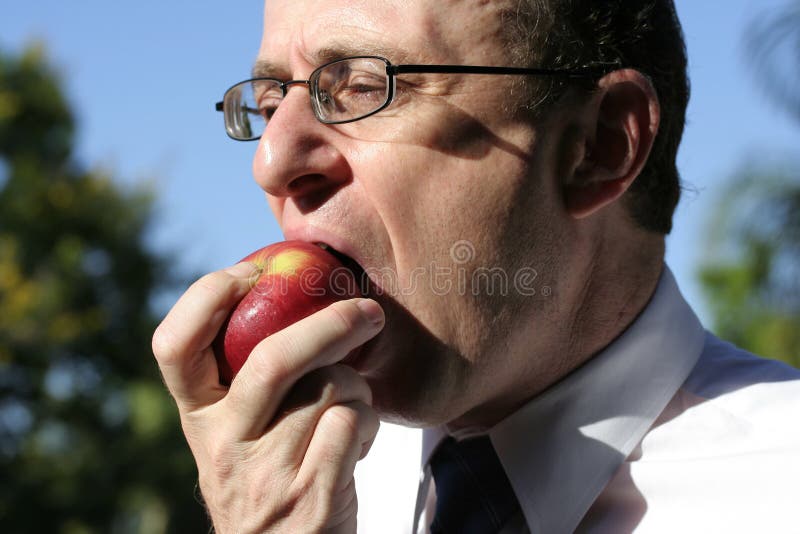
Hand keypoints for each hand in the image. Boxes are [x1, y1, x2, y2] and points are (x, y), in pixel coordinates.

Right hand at [152, 263, 383, 532]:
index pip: (173, 347)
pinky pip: (352, 423)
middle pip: (271, 360)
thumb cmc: (270, 479)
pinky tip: (357, 440)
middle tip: (367, 312)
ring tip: (352, 406)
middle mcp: (222, 446)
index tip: (253, 273)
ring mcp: (266, 475)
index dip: (206, 297)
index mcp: (199, 419)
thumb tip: (282, 291)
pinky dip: (367, 420)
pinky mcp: (311, 498)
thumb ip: (247, 381)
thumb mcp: (239, 435)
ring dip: (357, 387)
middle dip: (330, 325)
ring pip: (327, 389)